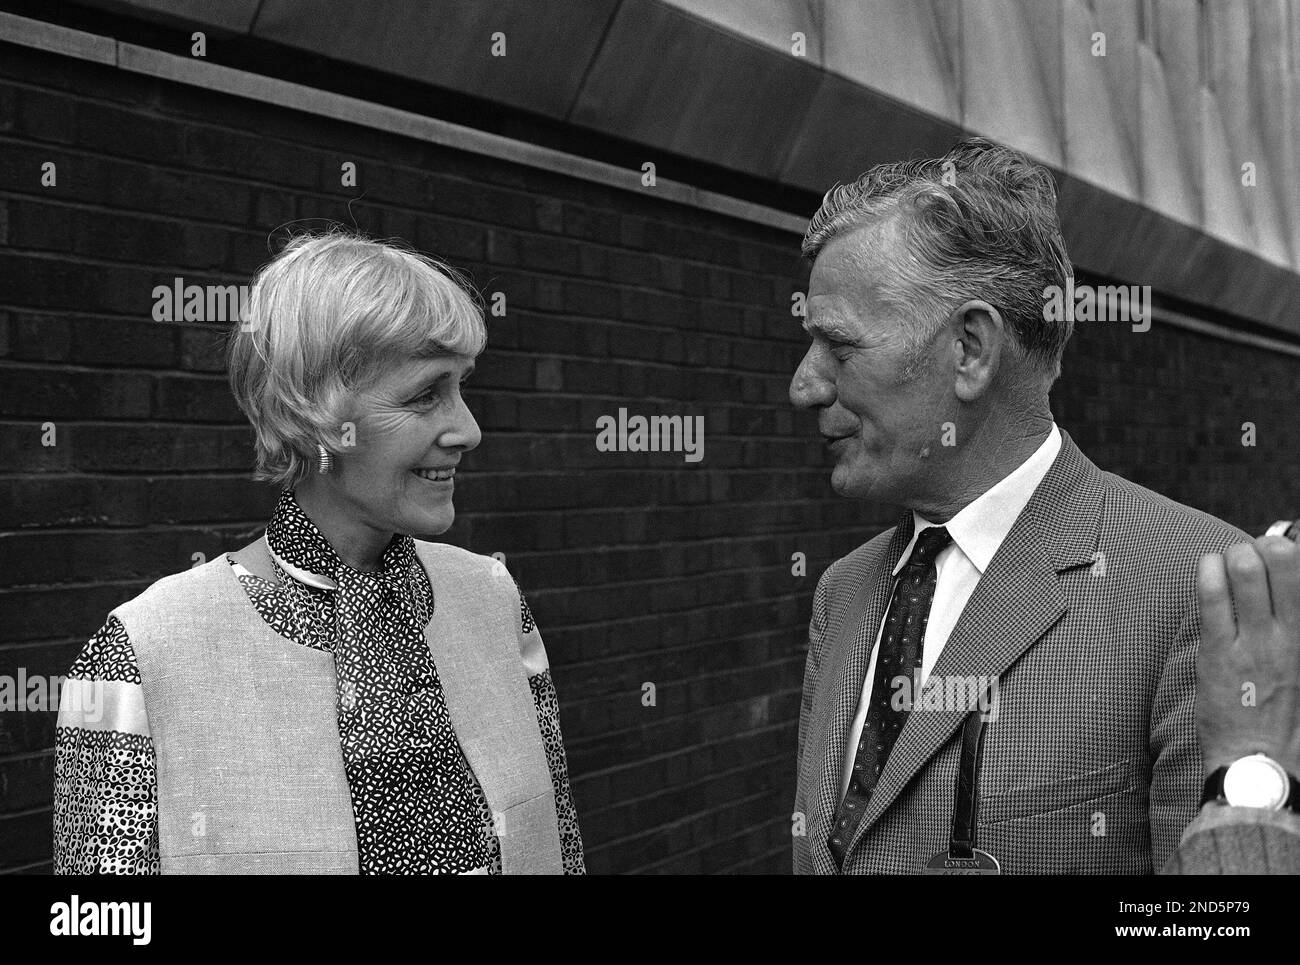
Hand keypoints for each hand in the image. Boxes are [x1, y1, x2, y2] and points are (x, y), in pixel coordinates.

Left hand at [1195, 537, 1299, 779]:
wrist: (1260, 761)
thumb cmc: (1286, 719)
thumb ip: (1295, 629)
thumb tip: (1289, 595)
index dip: (1296, 552)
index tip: (1286, 547)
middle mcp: (1290, 635)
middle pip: (1283, 562)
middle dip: (1267, 545)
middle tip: (1257, 552)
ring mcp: (1254, 642)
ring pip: (1246, 571)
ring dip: (1235, 554)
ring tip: (1231, 561)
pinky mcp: (1218, 651)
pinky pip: (1212, 598)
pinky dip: (1209, 572)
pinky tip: (1209, 568)